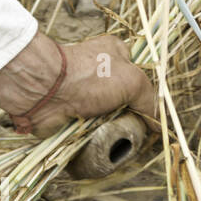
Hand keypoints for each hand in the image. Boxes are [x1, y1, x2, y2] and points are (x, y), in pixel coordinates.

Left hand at [0, 31, 157, 136]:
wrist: (44, 91)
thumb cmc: (89, 76)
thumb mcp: (132, 80)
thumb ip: (149, 99)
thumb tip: (156, 123)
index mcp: (114, 54)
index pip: (138, 77)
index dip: (145, 97)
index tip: (150, 118)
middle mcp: (98, 72)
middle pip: (123, 101)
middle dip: (128, 118)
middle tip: (133, 132)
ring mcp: (83, 94)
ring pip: (107, 118)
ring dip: (112, 131)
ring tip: (116, 140)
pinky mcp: (70, 113)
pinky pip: (89, 130)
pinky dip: (94, 139)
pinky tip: (101, 146)